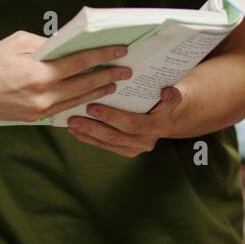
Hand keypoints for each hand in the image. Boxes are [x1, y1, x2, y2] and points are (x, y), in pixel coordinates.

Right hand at [0, 31, 132, 122]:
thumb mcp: (18, 43)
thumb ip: (47, 46)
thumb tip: (68, 47)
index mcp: (39, 73)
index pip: (79, 62)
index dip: (102, 56)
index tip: (120, 51)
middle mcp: (42, 95)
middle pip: (84, 85)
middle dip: (107, 76)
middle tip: (125, 71)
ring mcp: (38, 110)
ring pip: (76, 100)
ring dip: (96, 92)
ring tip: (113, 84)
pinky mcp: (33, 118)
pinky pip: (62, 109)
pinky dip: (78, 102)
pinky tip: (89, 96)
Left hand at [66, 85, 185, 157]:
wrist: (170, 117)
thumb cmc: (165, 100)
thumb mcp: (173, 94)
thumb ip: (171, 95)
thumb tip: (166, 92)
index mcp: (159, 125)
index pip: (133, 123)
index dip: (111, 117)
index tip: (93, 107)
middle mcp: (148, 140)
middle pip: (116, 135)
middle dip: (93, 126)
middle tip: (75, 115)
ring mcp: (137, 148)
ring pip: (108, 142)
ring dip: (88, 133)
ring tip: (71, 123)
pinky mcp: (127, 151)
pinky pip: (106, 146)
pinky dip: (90, 139)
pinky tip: (76, 132)